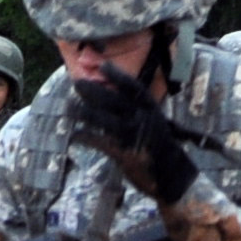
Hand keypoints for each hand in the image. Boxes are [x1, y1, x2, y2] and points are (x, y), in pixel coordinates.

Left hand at [69, 66, 197, 205]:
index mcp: (151, 108)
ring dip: (85, 112)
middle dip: (93, 91)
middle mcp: (143, 118)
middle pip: (114, 100)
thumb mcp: (152, 122)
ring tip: (69, 107)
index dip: (117, 75)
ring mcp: (133, 136)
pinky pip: (101, 142)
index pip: (133, 87)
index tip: (102, 66)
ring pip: (104, 119)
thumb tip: (110, 99)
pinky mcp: (124, 153)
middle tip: (76, 83)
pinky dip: (86, 137)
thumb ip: (134, 111)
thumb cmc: (159, 147)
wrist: (171, 174)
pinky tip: (75, 134)